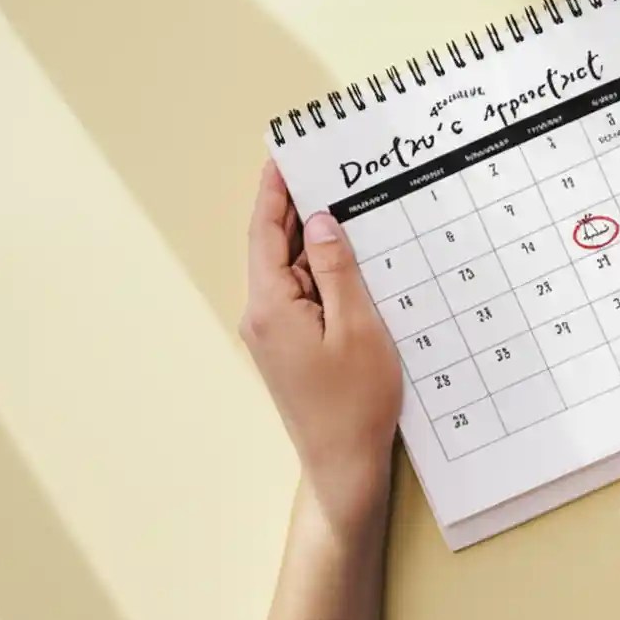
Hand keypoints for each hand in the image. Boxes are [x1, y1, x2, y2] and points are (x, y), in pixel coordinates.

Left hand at [240, 161, 402, 528]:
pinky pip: (302, 295)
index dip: (273, 191)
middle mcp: (262, 316)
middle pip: (274, 248)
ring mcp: (275, 333)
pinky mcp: (290, 347)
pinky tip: (347, 260)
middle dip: (296, 208)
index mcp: (271, 306)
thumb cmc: (355, 401)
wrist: (342, 463)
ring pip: (290, 272)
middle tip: (325, 170)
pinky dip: (320, 272)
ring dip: (312, 241)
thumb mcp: (357, 327)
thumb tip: (321, 222)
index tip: (282, 156)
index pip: (265, 232)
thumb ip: (336, 270)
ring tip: (344, 206)